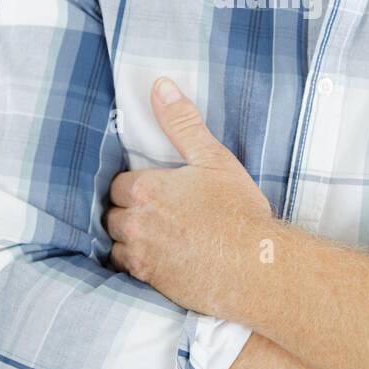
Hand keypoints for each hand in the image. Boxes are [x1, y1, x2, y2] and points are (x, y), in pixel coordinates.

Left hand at [103, 77, 271, 314]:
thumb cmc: (238, 211)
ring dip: (128, 238)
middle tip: (154, 211)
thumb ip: (182, 122)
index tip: (154, 189)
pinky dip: (137, 263)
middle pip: (112, 214)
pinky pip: (127, 270)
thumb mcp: (213, 158)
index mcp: (145, 190)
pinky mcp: (150, 282)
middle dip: (128, 211)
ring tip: (154, 235)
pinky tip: (158, 258)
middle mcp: (135, 224)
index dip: (136, 185)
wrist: (256, 265)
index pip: (119, 184)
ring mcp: (140, 255)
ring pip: (116, 244)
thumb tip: (160, 86)